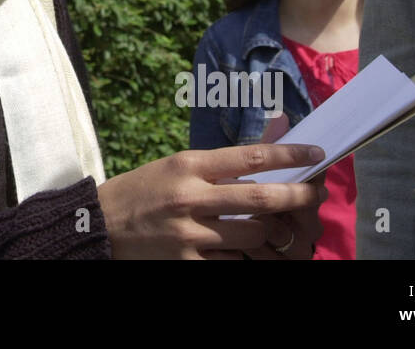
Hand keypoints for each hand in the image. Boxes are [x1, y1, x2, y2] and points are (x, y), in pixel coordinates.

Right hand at [96, 140, 324, 258]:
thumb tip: (262, 167)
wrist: (99, 224)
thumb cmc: (140, 191)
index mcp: (187, 164)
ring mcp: (189, 232)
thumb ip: (213, 168)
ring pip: (252, 234)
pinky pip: (230, 261)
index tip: (315, 153)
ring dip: (268, 231)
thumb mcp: (173, 167)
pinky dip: (241, 255)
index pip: (250, 156)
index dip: (289, 155)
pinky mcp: (186, 261)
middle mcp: (190, 196)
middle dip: (296, 196)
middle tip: (314, 194)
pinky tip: (241, 249)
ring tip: (270, 227)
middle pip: (260, 197)